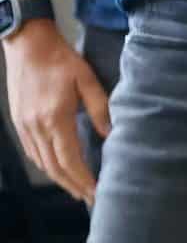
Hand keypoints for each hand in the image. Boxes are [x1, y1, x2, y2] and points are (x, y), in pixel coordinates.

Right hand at [6, 20, 109, 202]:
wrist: (27, 44)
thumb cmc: (60, 58)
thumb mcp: (86, 79)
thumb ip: (99, 108)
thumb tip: (111, 134)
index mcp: (55, 118)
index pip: (70, 160)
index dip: (83, 180)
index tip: (97, 192)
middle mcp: (37, 127)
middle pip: (54, 168)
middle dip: (72, 186)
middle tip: (89, 198)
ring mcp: (24, 126)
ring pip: (42, 163)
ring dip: (59, 178)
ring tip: (76, 187)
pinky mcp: (18, 122)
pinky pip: (32, 152)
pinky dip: (46, 165)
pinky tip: (57, 167)